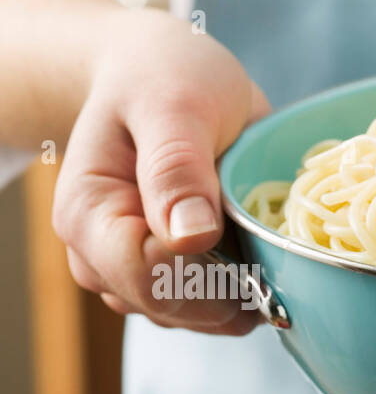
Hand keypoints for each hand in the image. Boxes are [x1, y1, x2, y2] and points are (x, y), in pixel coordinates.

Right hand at [52, 9, 269, 333]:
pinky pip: (208, 311)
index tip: (253, 243)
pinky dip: (241, 292)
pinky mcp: (165, 278)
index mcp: (88, 215)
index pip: (149, 278)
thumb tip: (192, 237)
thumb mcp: (176, 105)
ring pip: (194, 319)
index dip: (210, 274)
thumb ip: (177, 168)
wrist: (162, 74)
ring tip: (259, 234)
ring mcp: (131, 273)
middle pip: (172, 308)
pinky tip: (256, 252)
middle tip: (269, 238)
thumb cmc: (166, 77)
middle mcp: (98, 255)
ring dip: (239, 293)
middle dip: (230, 289)